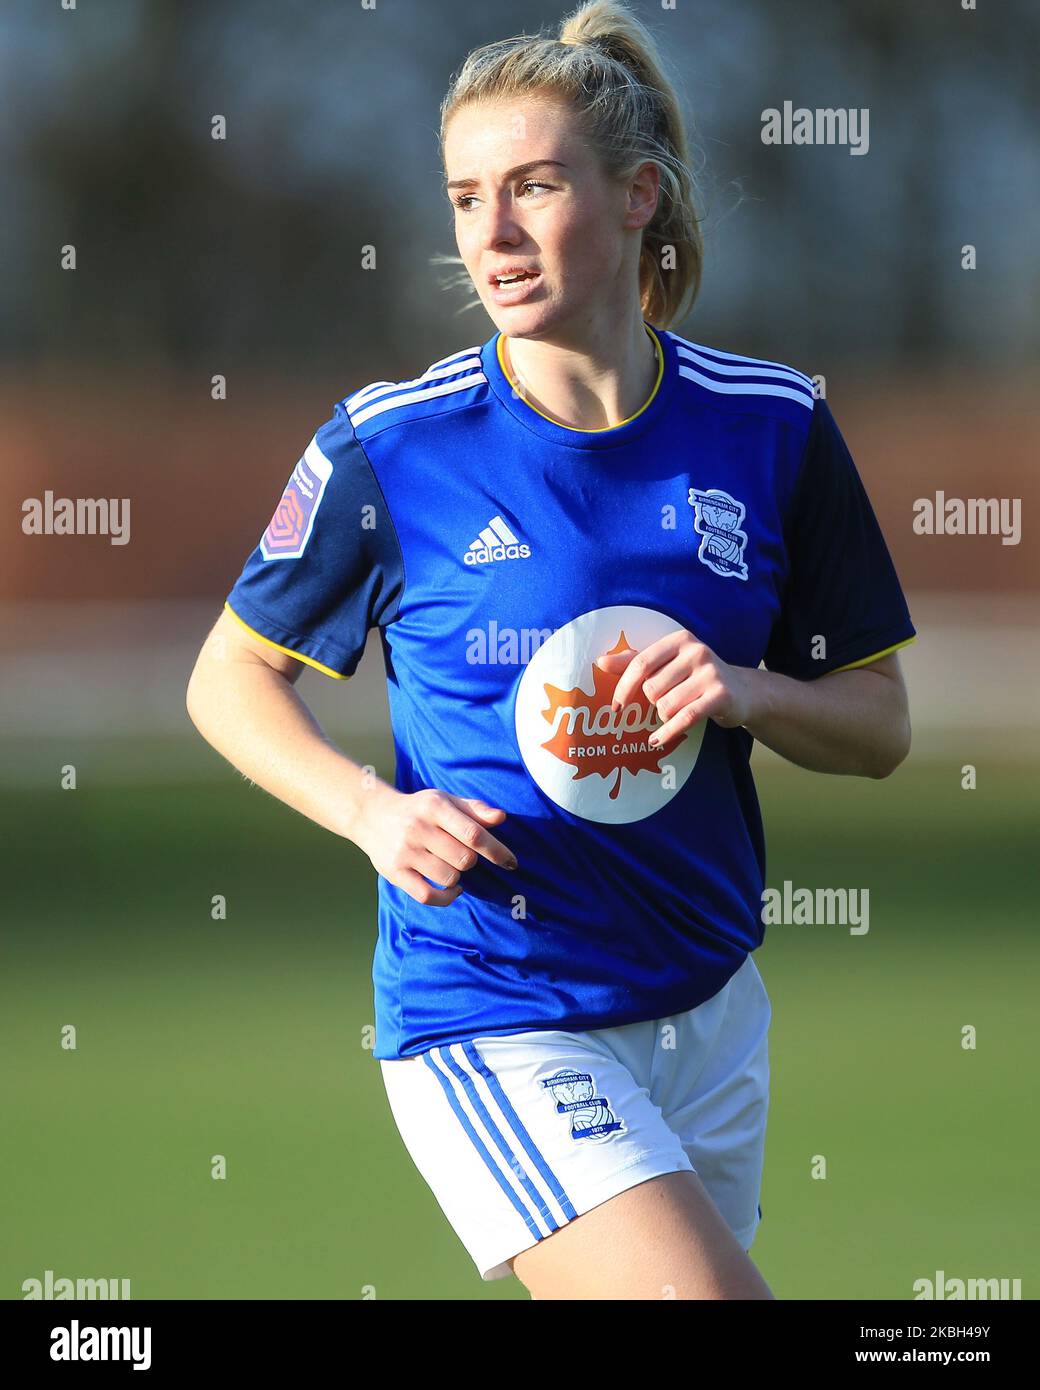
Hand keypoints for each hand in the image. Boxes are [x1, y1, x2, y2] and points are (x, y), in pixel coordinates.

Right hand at [350, 781, 517, 905]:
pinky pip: (428, 896)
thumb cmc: (419, 809)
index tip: (511, 862)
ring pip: (449, 877)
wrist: (371, 814)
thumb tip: (501, 818)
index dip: (497, 850)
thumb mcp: (445, 800)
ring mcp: (405, 852)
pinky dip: (446, 897)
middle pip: (464, 859)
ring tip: (449, 865)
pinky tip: (452, 889)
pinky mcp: (395, 872)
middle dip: (471, 861)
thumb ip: (474, 809)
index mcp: (435, 807)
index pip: (473, 833)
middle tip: (462, 854)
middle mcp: (418, 828)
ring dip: (457, 876)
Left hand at [595, 629, 762, 747]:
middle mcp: (697, 652)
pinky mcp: (721, 695)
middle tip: (663, 704)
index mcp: (679, 639)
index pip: (641, 663)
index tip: (617, 707)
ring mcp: (711, 673)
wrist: (742, 691)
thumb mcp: (667, 664)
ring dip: (664, 717)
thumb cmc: (694, 677)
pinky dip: (668, 732)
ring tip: (674, 714)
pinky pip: (685, 718)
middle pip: (652, 688)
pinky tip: (657, 740)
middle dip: (652, 703)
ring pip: (666, 706)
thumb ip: (634, 662)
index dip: (624, 687)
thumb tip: (600, 662)